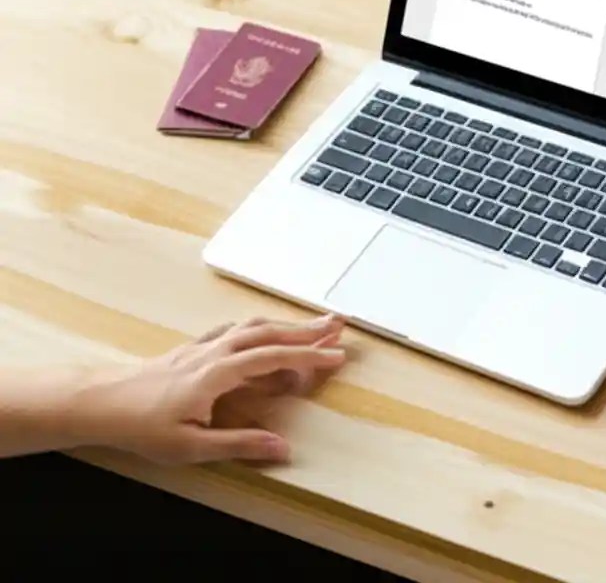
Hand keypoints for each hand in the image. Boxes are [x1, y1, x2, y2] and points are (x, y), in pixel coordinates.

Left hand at [72, 315, 346, 464]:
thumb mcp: (191, 446)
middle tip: (339, 324)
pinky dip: (259, 327)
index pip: (274, 357)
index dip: (309, 356)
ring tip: (313, 324)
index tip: (338, 356)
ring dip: (286, 324)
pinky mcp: (195, 350)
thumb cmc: (142, 426)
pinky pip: (235, 330)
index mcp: (218, 373)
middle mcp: (215, 352)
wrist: (101, 403)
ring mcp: (204, 347)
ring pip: (253, 326)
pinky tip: (265, 331)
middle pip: (269, 332)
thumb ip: (239, 444)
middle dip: (307, 328)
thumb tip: (282, 448)